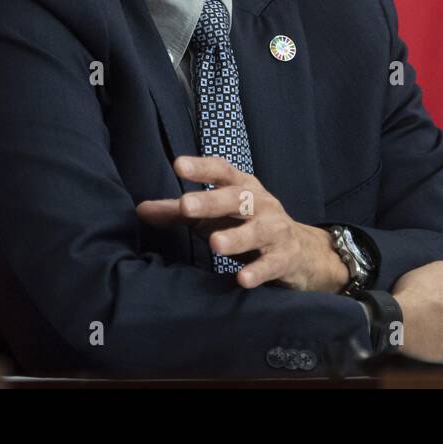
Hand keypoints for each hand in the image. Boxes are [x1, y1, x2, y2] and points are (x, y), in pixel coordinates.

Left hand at [136, 155, 348, 292]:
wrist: (302, 253)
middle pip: (237, 198)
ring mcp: (276, 230)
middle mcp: (261, 203)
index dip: (202, 167)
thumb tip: (140, 210)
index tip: (178, 164)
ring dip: (236, 237)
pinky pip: (272, 264)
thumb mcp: (214, 216)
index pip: (223, 170)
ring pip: (257, 230)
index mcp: (242, 187)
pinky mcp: (285, 258)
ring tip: (215, 244)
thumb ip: (178, 213)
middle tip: (185, 206)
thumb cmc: (246, 226)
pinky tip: (242, 279)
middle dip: (212, 201)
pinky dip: (258, 271)